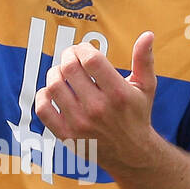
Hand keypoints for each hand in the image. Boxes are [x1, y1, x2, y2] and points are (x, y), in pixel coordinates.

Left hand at [34, 30, 157, 172]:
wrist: (131, 153)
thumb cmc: (137, 115)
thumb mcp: (146, 87)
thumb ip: (144, 60)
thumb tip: (147, 35)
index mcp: (118, 94)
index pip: (90, 60)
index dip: (82, 48)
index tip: (83, 49)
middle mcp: (98, 109)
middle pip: (69, 69)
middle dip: (68, 56)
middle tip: (70, 56)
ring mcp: (80, 124)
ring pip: (54, 86)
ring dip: (54, 73)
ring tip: (61, 72)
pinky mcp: (67, 136)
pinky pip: (44, 110)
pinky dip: (43, 95)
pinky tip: (51, 91)